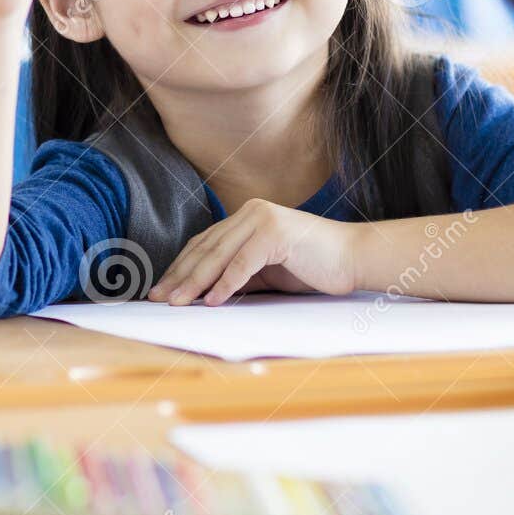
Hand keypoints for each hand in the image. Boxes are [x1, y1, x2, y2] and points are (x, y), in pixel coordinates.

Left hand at [148, 201, 362, 305]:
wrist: (353, 258)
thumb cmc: (314, 266)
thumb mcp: (268, 270)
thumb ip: (239, 274)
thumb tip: (204, 293)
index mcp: (248, 216)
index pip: (205, 243)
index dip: (181, 267)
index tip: (162, 290)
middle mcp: (251, 212)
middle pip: (206, 248)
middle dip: (180, 276)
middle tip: (160, 298)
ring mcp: (263, 219)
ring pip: (219, 255)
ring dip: (195, 282)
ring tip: (178, 302)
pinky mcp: (276, 233)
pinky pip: (243, 263)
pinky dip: (226, 284)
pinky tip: (211, 301)